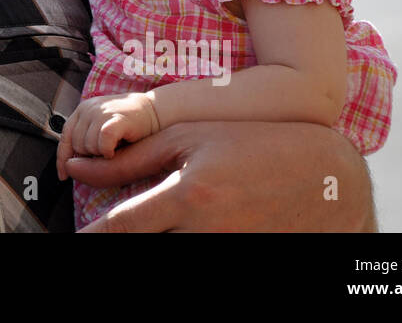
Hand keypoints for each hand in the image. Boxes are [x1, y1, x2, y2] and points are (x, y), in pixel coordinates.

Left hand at [55, 92, 160, 177]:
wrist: (155, 111)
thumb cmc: (129, 125)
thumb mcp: (101, 128)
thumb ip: (86, 138)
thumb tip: (70, 165)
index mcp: (82, 111)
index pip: (65, 138)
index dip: (62, 159)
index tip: (63, 176)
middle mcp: (88, 109)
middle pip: (78, 145)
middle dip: (91, 155)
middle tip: (108, 151)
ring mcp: (101, 112)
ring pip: (89, 146)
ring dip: (101, 154)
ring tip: (115, 147)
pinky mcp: (117, 119)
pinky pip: (103, 142)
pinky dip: (107, 150)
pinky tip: (114, 151)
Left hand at [64, 121, 374, 231]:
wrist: (327, 181)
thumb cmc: (251, 146)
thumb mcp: (189, 139)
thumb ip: (129, 157)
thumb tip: (76, 166)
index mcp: (189, 196)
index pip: (121, 228)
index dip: (91, 237)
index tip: (73, 236)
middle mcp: (207, 233)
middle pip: (144, 248)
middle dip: (124, 240)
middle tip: (117, 229)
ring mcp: (227, 253)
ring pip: (171, 258)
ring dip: (157, 240)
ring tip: (160, 221)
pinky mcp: (241, 263)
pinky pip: (203, 261)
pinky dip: (186, 245)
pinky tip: (187, 229)